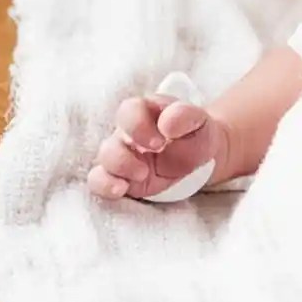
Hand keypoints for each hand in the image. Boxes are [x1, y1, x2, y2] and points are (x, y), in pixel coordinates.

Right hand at [88, 95, 230, 199]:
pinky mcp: (120, 178)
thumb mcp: (198, 121)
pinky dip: (105, 186)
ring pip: (104, 162)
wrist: (202, 157)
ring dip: (118, 170)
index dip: (138, 126)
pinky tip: (120, 190)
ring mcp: (120, 157)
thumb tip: (167, 124)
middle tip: (147, 167)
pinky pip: (99, 181)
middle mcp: (126, 134)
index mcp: (143, 113)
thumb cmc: (195, 135)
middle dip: (124, 157)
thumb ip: (185, 116)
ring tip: (142, 175)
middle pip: (109, 143)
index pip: (128, 111)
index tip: (160, 142)